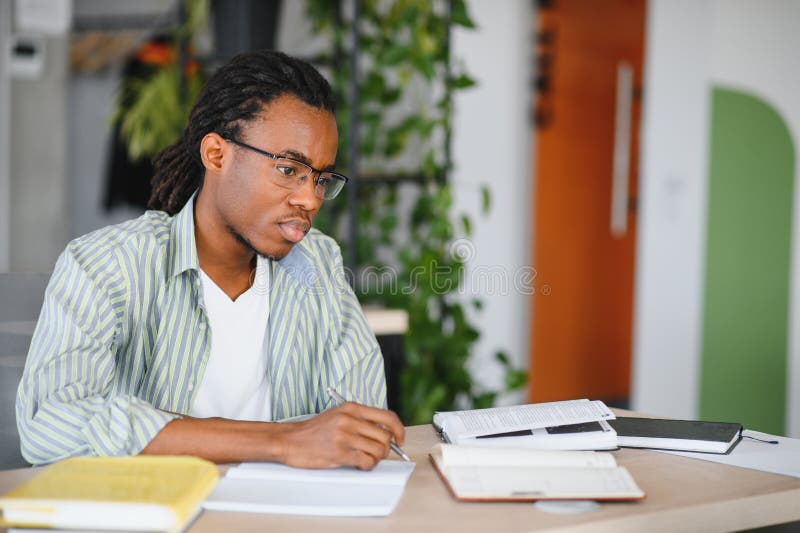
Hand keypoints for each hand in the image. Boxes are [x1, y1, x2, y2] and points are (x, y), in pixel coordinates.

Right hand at [278, 402, 404, 469]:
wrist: (290, 440)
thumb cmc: (314, 430)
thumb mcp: (338, 415)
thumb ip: (360, 420)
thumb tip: (386, 433)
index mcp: (352, 408)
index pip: (387, 416)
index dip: (398, 430)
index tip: (399, 439)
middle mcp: (350, 419)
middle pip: (385, 436)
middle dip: (386, 449)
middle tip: (378, 454)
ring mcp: (344, 436)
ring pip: (378, 450)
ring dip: (376, 458)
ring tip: (366, 459)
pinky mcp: (339, 452)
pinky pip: (366, 461)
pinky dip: (367, 466)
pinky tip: (359, 464)